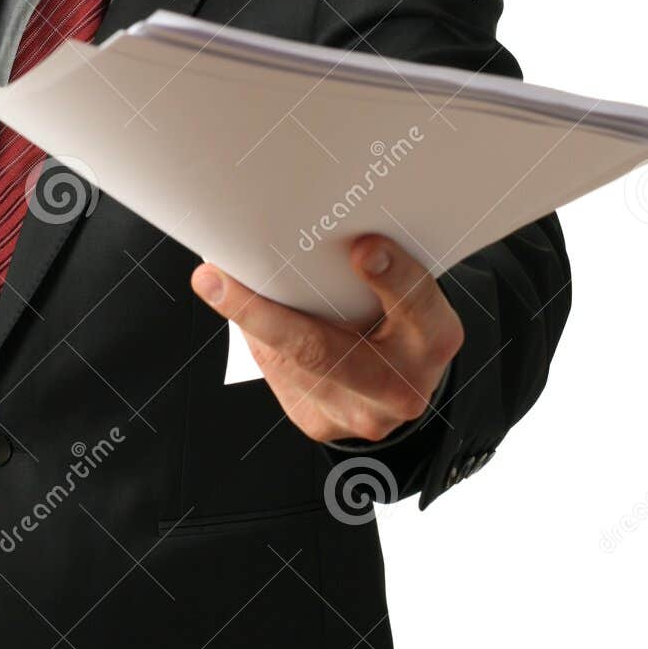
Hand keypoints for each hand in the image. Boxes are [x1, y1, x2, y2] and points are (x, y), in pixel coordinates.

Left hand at [190, 235, 463, 444]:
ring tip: (213, 281)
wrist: (401, 382)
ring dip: (246, 320)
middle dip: (263, 315)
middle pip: (324, 352)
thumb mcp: (407, 291)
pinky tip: (239, 309)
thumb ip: (379, 266)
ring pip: (287, 362)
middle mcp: (401, 386)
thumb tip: (305, 223)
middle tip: (213, 280)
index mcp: (435, 338)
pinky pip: (279, 376)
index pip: (416, 303)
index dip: (393, 276)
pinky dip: (258, 339)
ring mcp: (359, 416)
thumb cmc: (399, 315)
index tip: (365, 247)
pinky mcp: (320, 425)